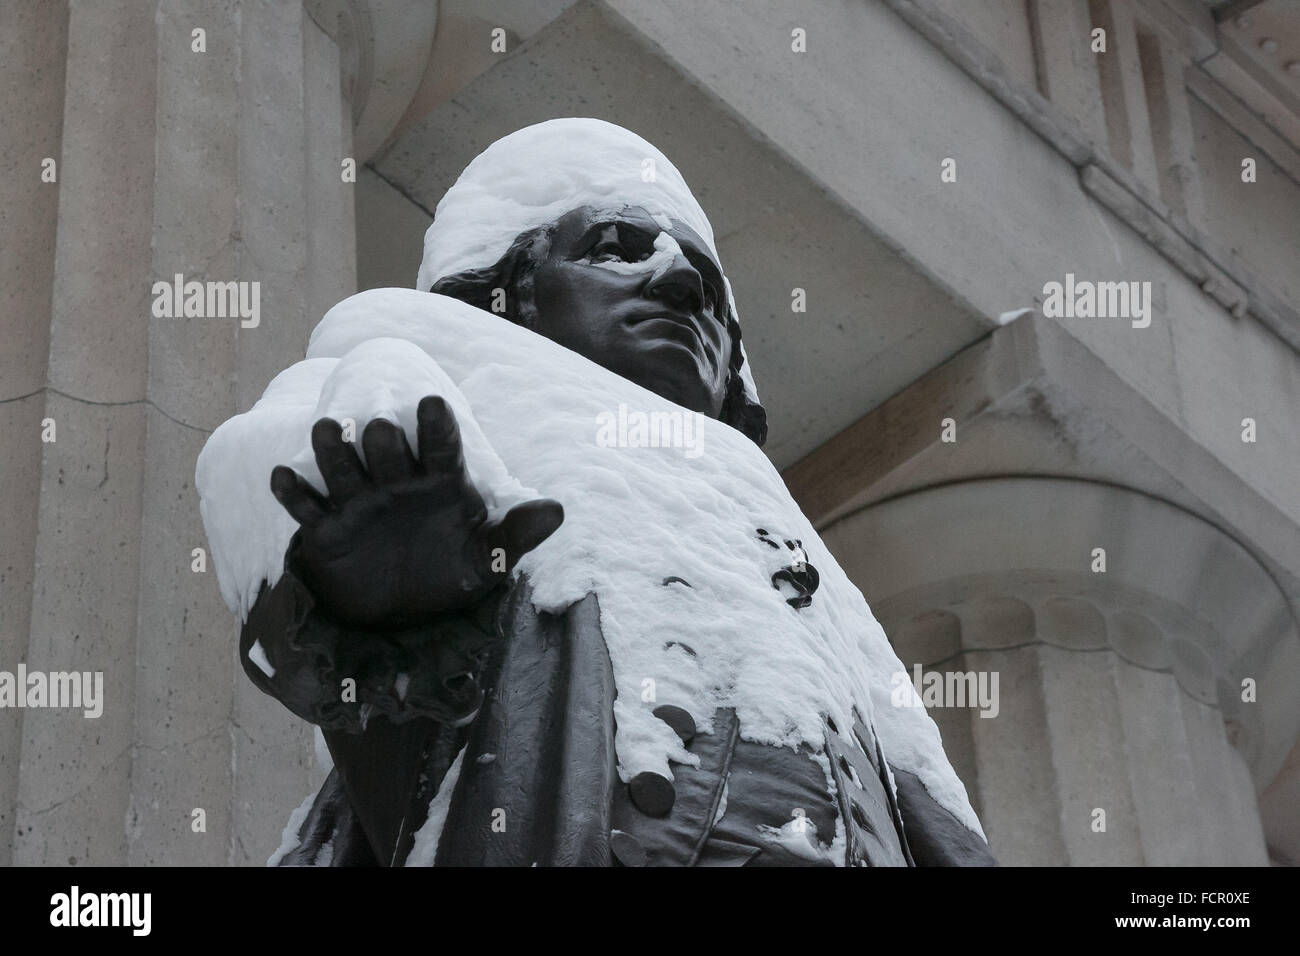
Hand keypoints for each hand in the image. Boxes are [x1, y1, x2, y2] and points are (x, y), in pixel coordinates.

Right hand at [269, 395, 562, 628]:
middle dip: (383, 440)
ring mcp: (357, 502)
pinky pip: (305, 506)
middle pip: (387, 451)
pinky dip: (293, 491)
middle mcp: (396, 483)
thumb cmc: (449, 572)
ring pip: (341, 466)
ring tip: (325, 429)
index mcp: (440, 482)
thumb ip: (517, 534)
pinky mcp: (325, 528)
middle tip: (381, 428)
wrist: (400, 611)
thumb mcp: (486, 560)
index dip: (437, 427)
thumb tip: (557, 510)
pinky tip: (283, 475)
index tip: (434, 402)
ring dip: (332, 450)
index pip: (441, 447)